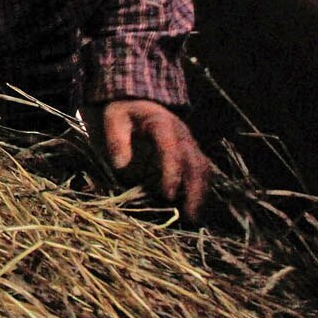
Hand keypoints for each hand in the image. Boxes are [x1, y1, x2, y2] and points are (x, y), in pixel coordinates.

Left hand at [87, 99, 212, 220]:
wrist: (138, 100)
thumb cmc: (125, 112)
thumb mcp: (114, 118)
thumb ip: (116, 139)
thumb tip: (121, 165)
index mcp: (162, 124)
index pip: (172, 149)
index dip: (172, 172)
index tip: (167, 194)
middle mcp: (182, 134)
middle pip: (195, 162)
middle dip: (195, 189)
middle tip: (189, 214)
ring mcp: (189, 143)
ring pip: (203, 168)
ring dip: (201, 193)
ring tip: (194, 217)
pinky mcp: (190, 152)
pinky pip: (201, 170)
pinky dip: (201, 189)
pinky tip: (194, 206)